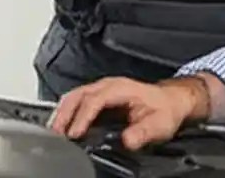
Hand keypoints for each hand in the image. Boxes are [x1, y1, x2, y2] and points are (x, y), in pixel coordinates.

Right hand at [48, 76, 207, 149]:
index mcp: (121, 88)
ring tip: (54, 131)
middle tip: (55, 133)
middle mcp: (108, 85)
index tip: (74, 133)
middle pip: (78, 94)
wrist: (170, 101)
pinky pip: (77, 100)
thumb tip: (128, 139)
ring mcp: (102, 89)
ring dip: (62, 112)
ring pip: (74, 96)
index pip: (95, 100)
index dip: (83, 117)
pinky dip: (66, 111)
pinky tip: (63, 125)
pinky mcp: (98, 95)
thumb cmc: (164, 109)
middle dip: (64, 114)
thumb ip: (143, 132)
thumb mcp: (159, 124)